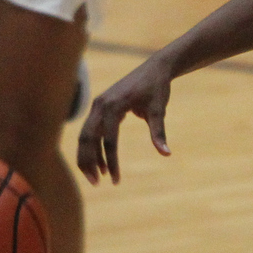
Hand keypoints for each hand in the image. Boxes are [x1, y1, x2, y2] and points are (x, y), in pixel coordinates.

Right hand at [77, 58, 175, 183]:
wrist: (154, 68)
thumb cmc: (157, 88)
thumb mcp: (159, 110)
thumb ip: (159, 132)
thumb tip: (166, 154)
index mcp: (114, 105)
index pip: (109, 140)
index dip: (111, 161)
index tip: (116, 180)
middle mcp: (101, 105)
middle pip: (87, 138)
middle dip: (89, 162)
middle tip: (96, 183)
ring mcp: (98, 105)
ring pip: (85, 136)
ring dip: (88, 157)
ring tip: (97, 178)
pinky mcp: (100, 107)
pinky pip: (91, 130)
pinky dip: (94, 147)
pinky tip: (102, 163)